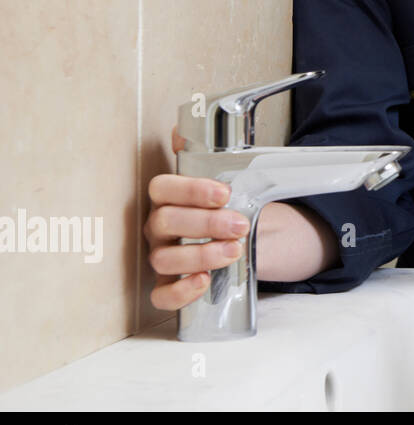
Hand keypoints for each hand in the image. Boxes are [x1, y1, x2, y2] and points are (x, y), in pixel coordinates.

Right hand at [143, 126, 248, 310]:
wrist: (245, 234)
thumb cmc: (229, 204)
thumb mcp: (226, 176)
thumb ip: (205, 153)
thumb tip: (180, 129)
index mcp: (168, 197)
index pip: (162, 188)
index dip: (190, 190)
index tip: (224, 193)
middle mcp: (158, 227)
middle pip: (163, 223)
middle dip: (204, 224)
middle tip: (239, 225)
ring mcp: (161, 256)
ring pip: (163, 259)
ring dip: (200, 255)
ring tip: (235, 250)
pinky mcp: (170, 284)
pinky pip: (161, 295)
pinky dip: (179, 292)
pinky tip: (204, 282)